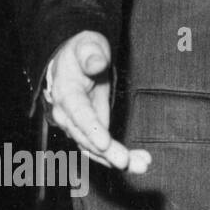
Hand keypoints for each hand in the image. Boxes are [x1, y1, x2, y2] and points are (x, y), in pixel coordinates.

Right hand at [45, 31, 149, 173]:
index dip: (91, 129)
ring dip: (116, 160)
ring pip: (94, 149)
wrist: (75, 60)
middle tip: (128, 163)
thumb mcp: (87, 44)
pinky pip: (101, 148)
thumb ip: (91, 53)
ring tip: (143, 165)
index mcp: (67, 93)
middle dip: (107, 152)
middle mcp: (68, 114)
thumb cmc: (83, 50)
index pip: (78, 114)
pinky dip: (119, 156)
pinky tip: (139, 161)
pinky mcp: (90, 131)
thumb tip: (96, 63)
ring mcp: (78, 125)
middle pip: (86, 138)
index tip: (104, 144)